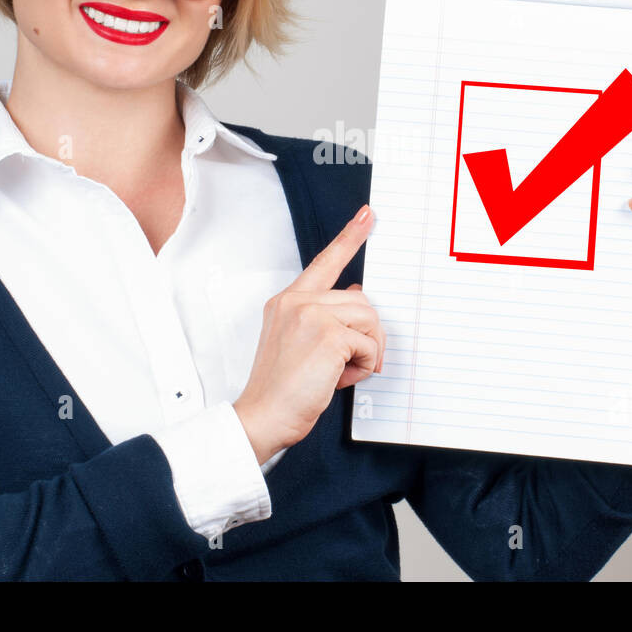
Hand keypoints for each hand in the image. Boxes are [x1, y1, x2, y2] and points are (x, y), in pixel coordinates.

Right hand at [233, 205, 385, 465]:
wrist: (263, 416)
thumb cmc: (281, 389)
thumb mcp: (300, 344)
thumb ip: (325, 318)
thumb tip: (359, 295)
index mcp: (287, 301)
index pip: (324, 262)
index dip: (349, 238)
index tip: (367, 216)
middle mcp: (297, 301)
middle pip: (362, 302)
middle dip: (366, 336)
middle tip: (347, 364)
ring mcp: (311, 315)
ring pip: (369, 320)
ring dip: (365, 352)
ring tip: (340, 372)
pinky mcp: (328, 335)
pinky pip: (369, 345)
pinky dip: (363, 367)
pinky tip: (339, 379)